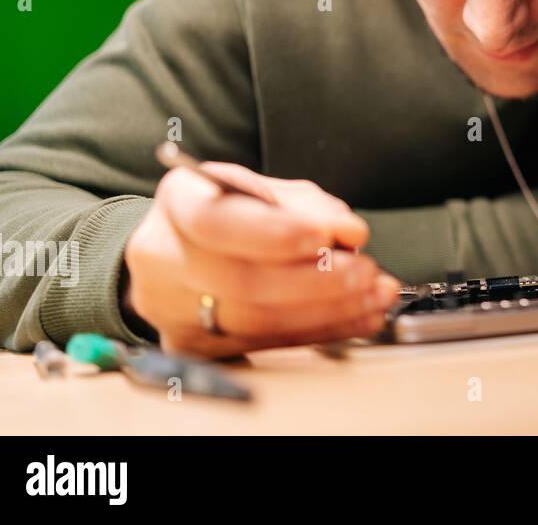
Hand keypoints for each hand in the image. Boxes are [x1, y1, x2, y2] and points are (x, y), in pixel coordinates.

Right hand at [122, 161, 399, 358]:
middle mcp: (164, 258)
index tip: (325, 237)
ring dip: (329, 311)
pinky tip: (358, 318)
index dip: (274, 234)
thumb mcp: (268, 190)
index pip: (218, 223)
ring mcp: (173, 310)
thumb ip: (309, 207)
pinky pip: (266, 343)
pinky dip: (322, 331)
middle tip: (365, 271)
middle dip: (316, 280)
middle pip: (241, 282)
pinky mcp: (196, 346)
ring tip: (374, 296)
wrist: (185, 249)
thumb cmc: (235, 213)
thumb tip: (349, 233)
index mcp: (180, 202)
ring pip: (257, 320)